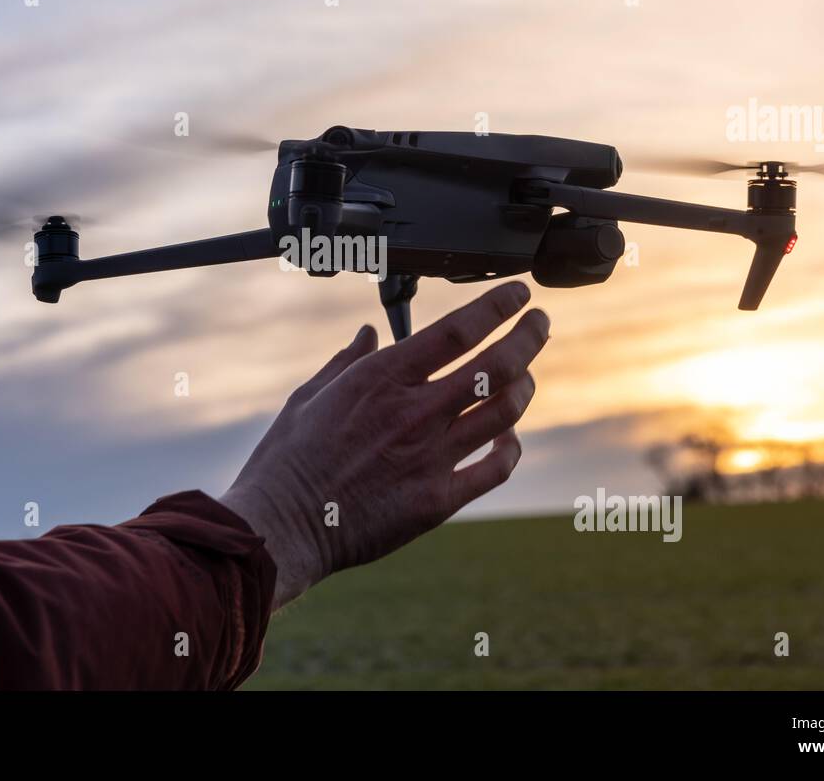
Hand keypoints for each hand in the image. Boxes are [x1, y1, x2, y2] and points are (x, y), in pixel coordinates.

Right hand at [220, 281, 548, 608]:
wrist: (283, 528)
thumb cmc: (287, 462)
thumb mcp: (309, 397)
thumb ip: (347, 361)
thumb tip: (369, 333)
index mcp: (382, 379)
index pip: (458, 330)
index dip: (498, 306)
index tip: (519, 295)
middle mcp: (415, 412)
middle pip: (496, 365)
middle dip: (528, 337)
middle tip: (540, 324)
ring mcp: (431, 457)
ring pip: (505, 412)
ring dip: (525, 388)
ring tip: (526, 377)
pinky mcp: (438, 500)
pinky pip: (496, 468)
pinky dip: (512, 448)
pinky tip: (509, 439)